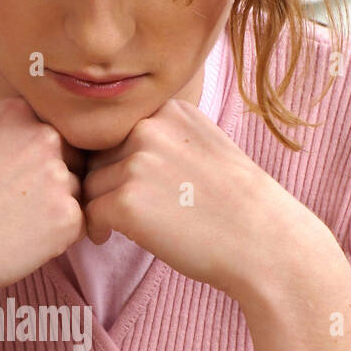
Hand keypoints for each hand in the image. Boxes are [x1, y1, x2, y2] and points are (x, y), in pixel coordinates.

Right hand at [0, 97, 86, 310]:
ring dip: (53, 211)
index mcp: (15, 111)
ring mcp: (59, 175)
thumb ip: (7, 139)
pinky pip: (78, 226)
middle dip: (50, 183)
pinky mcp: (68, 216)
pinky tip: (19, 242)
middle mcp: (42, 135)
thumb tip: (38, 150)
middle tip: (11, 208)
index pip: (49, 132)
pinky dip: (56, 239)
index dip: (32, 160)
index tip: (7, 180)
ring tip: (9, 226)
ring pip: (74, 194)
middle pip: (70, 160)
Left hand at [80, 97, 311, 300]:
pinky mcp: (126, 201)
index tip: (132, 183)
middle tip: (122, 208)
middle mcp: (149, 128)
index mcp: (169, 110)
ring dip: (100, 205)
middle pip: (99, 155)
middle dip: (106, 182)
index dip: (118, 159)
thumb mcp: (207, 145)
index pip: (119, 130)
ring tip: (121, 225)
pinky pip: (89, 213)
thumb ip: (166, 138)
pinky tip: (110, 238)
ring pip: (90, 184)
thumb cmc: (238, 203)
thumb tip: (119, 149)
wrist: (262, 239)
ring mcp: (136, 163)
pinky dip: (95, 228)